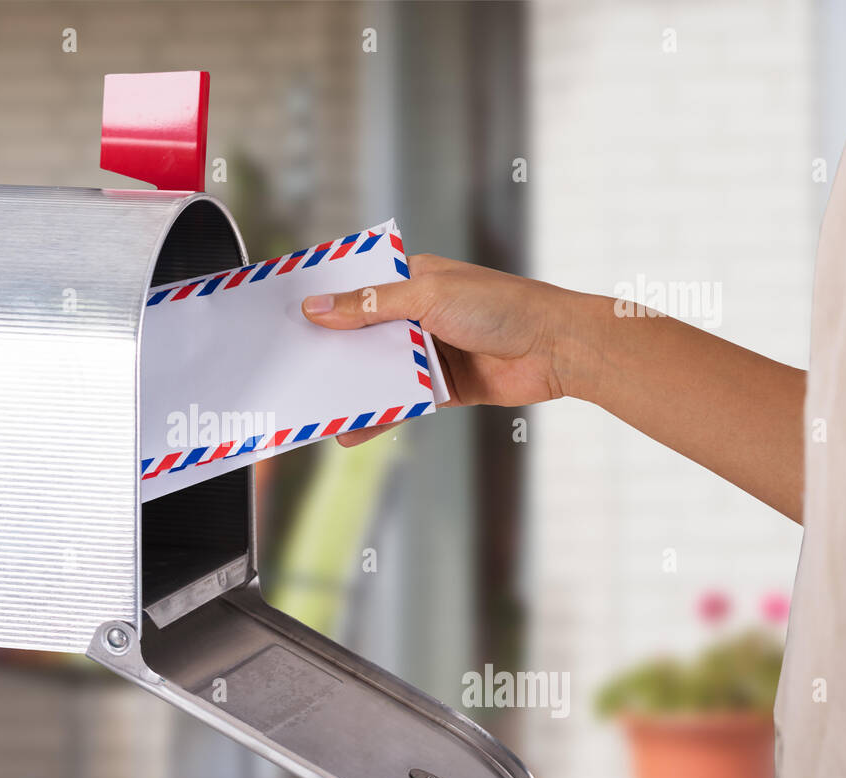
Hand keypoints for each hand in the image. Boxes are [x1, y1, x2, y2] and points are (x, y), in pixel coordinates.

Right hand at [301, 254, 591, 444]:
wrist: (557, 350)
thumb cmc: (502, 307)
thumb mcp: (428, 296)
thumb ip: (370, 306)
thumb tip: (318, 308)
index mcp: (413, 279)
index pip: (357, 286)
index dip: (324, 300)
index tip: (287, 316)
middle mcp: (418, 313)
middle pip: (361, 334)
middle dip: (330, 350)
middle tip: (291, 365)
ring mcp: (429, 352)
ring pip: (378, 371)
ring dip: (352, 387)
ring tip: (315, 404)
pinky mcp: (442, 387)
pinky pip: (401, 402)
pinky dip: (378, 416)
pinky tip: (352, 430)